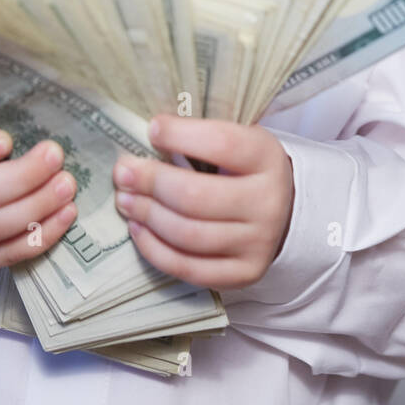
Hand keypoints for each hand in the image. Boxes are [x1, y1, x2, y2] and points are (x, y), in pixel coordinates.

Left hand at [113, 113, 294, 289]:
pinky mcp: (243, 274)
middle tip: (122, 172)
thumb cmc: (243, 168)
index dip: (181, 135)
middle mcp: (268, 202)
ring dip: (147, 215)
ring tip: (125, 200)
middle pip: (196, 196)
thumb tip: (148, 135)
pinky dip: (155, 249)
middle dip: (151, 183)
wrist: (282, 213)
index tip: (152, 129)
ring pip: (188, 235)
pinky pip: (188, 267)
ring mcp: (258, 243)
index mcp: (266, 158)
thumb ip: (199, 137)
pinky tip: (138, 228)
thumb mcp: (237, 140)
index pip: (222, 144)